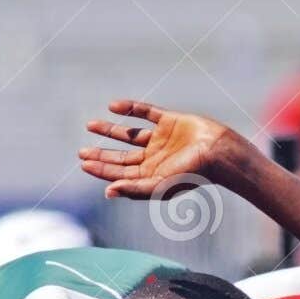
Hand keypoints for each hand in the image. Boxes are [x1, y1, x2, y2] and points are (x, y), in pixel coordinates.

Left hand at [78, 99, 248, 198]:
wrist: (217, 152)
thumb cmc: (192, 174)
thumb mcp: (160, 185)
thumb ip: (134, 189)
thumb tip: (108, 192)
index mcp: (151, 177)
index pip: (121, 174)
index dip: (101, 169)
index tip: (84, 162)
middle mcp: (154, 159)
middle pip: (121, 157)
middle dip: (101, 154)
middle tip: (81, 152)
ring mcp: (161, 140)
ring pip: (129, 135)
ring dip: (110, 130)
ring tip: (90, 125)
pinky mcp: (169, 121)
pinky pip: (145, 113)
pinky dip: (130, 109)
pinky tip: (113, 106)